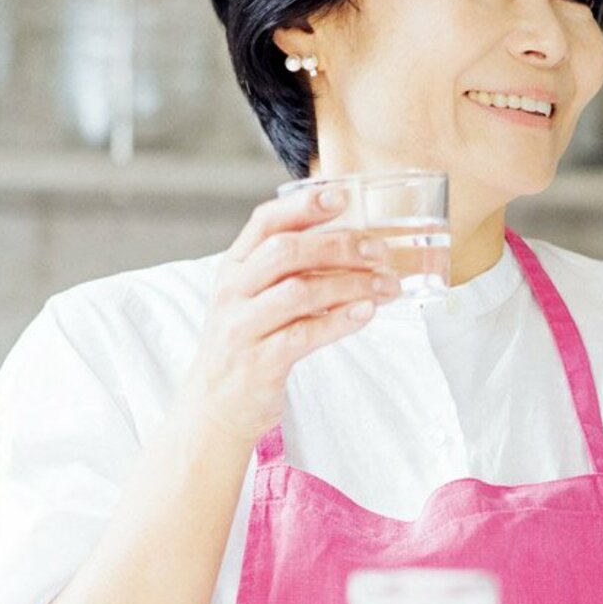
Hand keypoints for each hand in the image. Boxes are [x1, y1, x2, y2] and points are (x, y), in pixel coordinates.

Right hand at [179, 183, 399, 452]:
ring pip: (300, 292)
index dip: (304, 205)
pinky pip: (304, 334)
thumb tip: (350, 241)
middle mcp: (233, 293)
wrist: (216, 407)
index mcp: (233, 268)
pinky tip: (366, 313)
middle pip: (287, 252)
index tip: (342, 196)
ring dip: (351, 284)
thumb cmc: (247, 345)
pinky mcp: (259, 363)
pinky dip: (339, 321)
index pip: (265, 222)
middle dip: (339, 245)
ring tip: (387, 285)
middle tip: (379, 250)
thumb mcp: (253, 298)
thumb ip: (288, 270)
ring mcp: (242, 328)